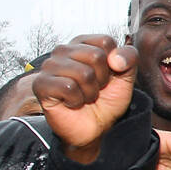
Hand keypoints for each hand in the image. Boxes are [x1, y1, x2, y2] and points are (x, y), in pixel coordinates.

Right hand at [34, 35, 137, 162]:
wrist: (96, 128)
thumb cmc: (107, 100)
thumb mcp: (126, 77)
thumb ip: (129, 58)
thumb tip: (115, 58)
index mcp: (83, 44)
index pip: (105, 41)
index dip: (114, 63)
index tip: (108, 76)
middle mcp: (64, 50)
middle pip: (96, 56)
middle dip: (102, 79)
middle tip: (95, 89)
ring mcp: (50, 66)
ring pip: (83, 73)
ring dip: (90, 92)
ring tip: (84, 96)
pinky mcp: (41, 84)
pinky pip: (68, 87)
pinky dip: (77, 100)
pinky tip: (73, 103)